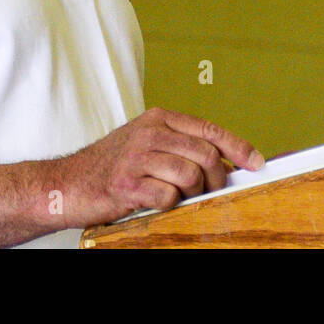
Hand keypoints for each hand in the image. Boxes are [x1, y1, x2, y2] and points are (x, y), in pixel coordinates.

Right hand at [52, 107, 263, 227]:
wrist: (66, 183)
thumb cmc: (111, 166)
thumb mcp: (147, 144)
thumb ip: (181, 146)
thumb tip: (227, 163)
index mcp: (159, 118)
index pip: (209, 130)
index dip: (239, 147)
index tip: (257, 162)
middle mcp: (150, 132)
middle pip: (206, 155)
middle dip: (216, 179)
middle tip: (209, 191)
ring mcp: (137, 156)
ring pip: (191, 175)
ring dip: (193, 194)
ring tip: (178, 197)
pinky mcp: (127, 183)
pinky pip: (168, 196)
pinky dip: (169, 204)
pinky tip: (156, 202)